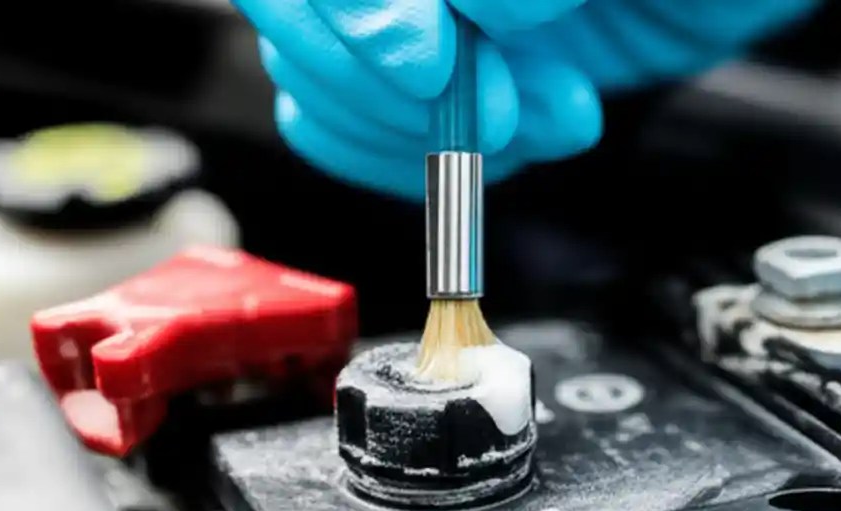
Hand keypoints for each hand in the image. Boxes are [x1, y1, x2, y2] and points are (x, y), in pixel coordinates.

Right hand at [233, 0, 819, 199]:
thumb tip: (486, 11)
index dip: (357, 18)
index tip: (433, 62)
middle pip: (296, 28)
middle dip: (398, 90)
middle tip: (501, 104)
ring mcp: (422, 18)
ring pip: (331, 90)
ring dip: (437, 134)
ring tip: (544, 115)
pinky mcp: (452, 78)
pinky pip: (381, 139)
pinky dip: (445, 164)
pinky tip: (526, 136)